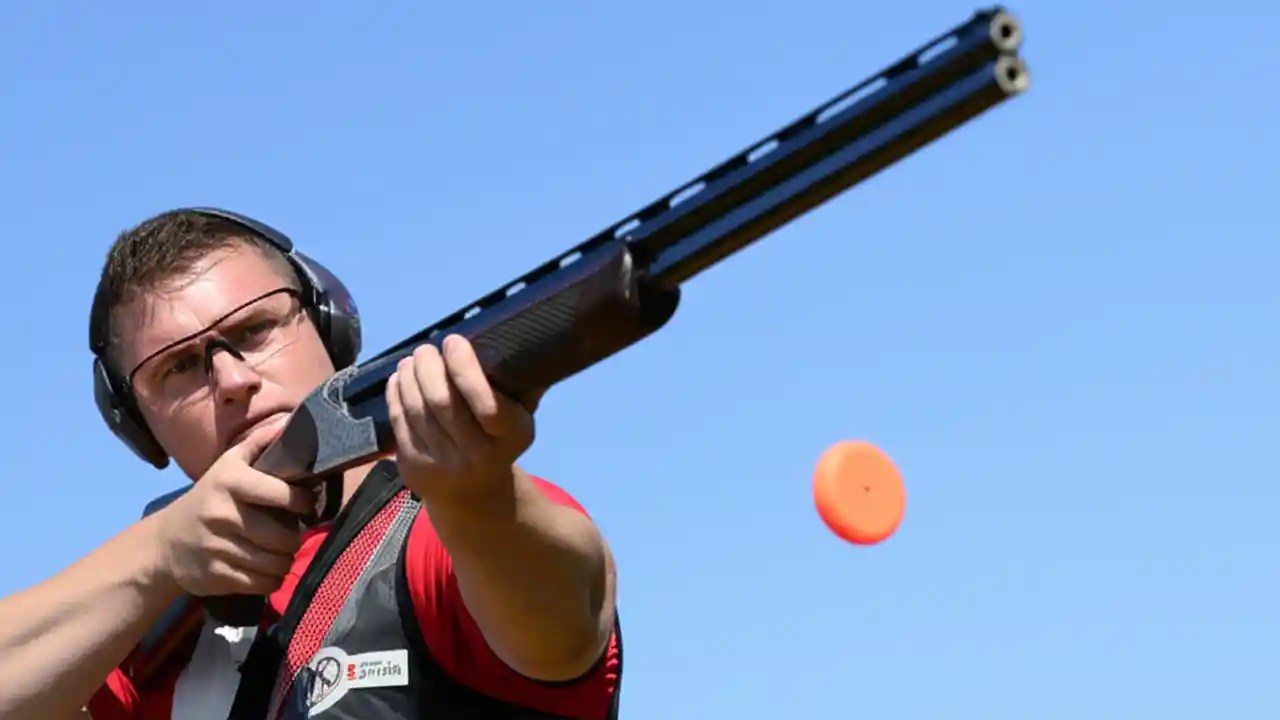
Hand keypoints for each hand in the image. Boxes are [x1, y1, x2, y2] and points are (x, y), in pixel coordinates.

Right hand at [152, 425, 318, 597]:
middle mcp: (224, 515)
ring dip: (286, 560)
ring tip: (283, 551)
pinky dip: (273, 579)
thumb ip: (258, 443)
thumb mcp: (228, 466)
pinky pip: (263, 583)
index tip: (308, 505)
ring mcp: (219, 548)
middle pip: (284, 537)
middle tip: (295, 533)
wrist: (166, 542)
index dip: (304, 502)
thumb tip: (289, 422)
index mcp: (231, 483)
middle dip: (296, 537)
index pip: (283, 495)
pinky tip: (269, 568)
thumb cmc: (209, 498)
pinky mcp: (217, 576)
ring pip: (277, 563)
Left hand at [385, 334, 537, 505]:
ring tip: (412, 360)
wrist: (475, 495)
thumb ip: (517, 384)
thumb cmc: (499, 441)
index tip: (454, 341)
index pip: (486, 404)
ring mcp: (442, 465)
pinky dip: (396, 394)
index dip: (465, 368)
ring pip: (416, 409)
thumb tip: (508, 338)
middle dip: (428, 367)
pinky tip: (400, 379)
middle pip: (442, 402)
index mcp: (510, 437)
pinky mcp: (413, 469)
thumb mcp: (519, 417)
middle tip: (426, 349)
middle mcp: (477, 456)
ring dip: (409, 376)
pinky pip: (399, 422)